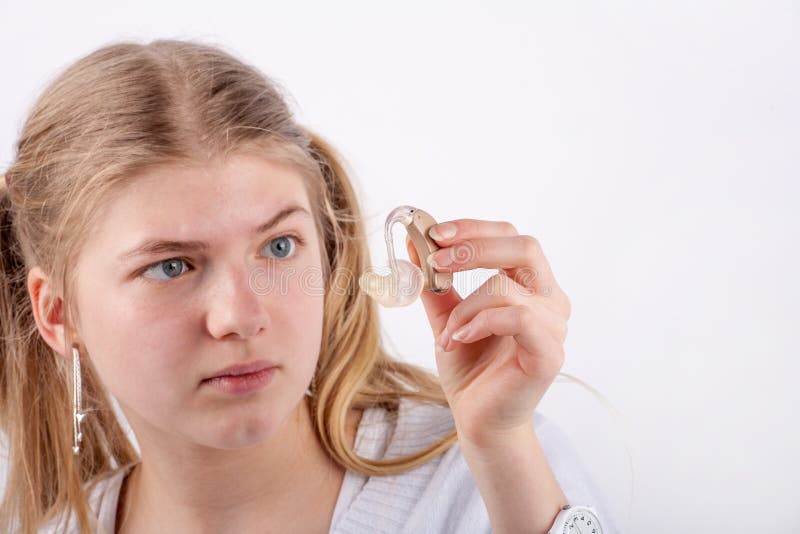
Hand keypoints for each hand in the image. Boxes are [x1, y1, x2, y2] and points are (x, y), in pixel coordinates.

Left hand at [405, 219, 570, 448]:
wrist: (479, 420)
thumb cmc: (470, 367)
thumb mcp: (445, 316)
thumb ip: (435, 281)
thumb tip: (413, 242)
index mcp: (530, 284)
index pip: (509, 236)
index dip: (473, 229)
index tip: (434, 232)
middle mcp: (550, 299)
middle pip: (524, 247)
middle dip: (474, 247)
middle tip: (436, 260)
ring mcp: (554, 326)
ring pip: (507, 288)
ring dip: (464, 307)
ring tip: (446, 334)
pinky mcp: (550, 352)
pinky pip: (518, 318)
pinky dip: (479, 323)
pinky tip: (457, 340)